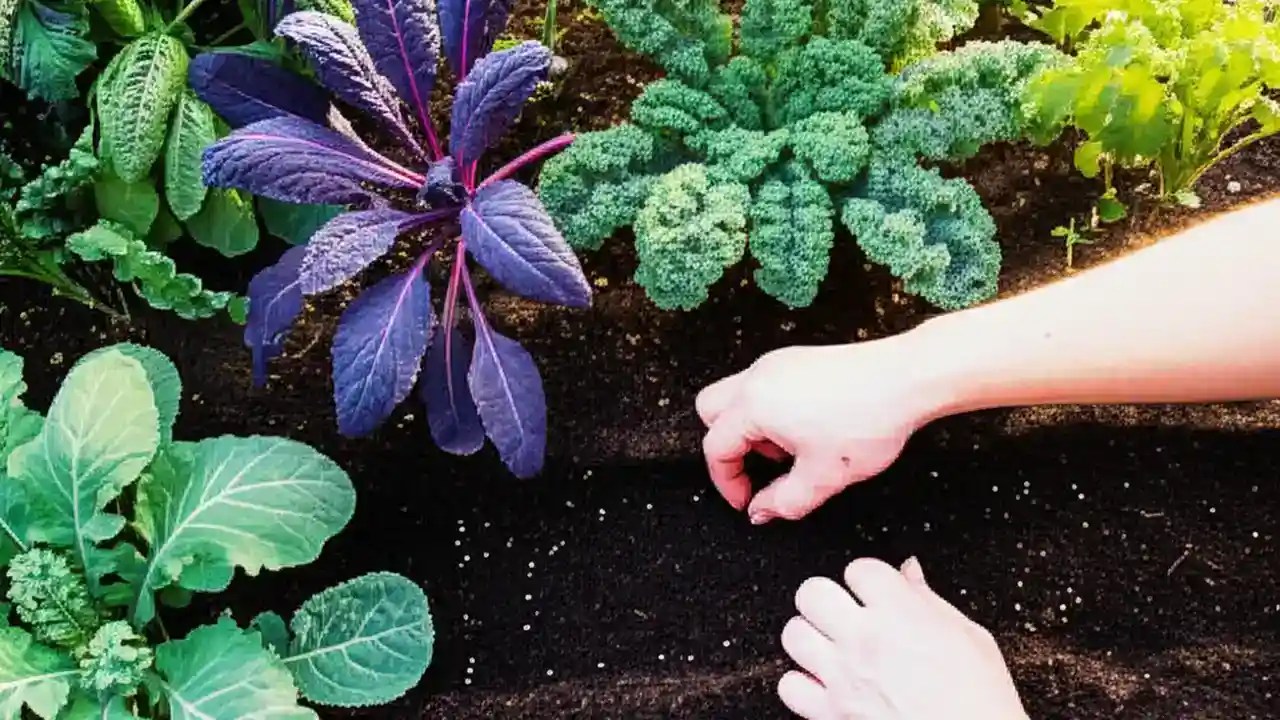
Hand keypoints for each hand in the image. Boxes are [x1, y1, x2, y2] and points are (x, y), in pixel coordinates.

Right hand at [695, 338, 945, 522]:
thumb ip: (784, 502)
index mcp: (754, 405)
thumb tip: (761, 511)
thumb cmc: (869, 419)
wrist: (907, 378)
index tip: (747, 501)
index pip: (716, 447)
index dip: (727, 482)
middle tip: (759, 470)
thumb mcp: (823, 478)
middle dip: (728, 447)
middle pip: (711, 411)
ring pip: (738, 396)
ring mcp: (777, 363)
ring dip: (751, 429)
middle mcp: (758, 377)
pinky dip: (770, 411)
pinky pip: (765, 386)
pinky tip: (808, 429)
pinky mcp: (799, 359)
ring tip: (790, 450)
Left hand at [779, 558, 1027, 719]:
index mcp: (901, 614)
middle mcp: (865, 640)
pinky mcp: (831, 713)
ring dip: (811, 635)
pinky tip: (824, 682)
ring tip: (831, 644)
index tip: (876, 591)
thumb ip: (929, 600)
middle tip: (844, 611)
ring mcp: (843, 677)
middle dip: (827, 597)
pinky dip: (801, 683)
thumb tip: (908, 572)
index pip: (859, 569)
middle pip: (812, 592)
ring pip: (794, 634)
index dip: (868, 578)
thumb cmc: (981, 702)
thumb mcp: (971, 637)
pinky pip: (790, 686)